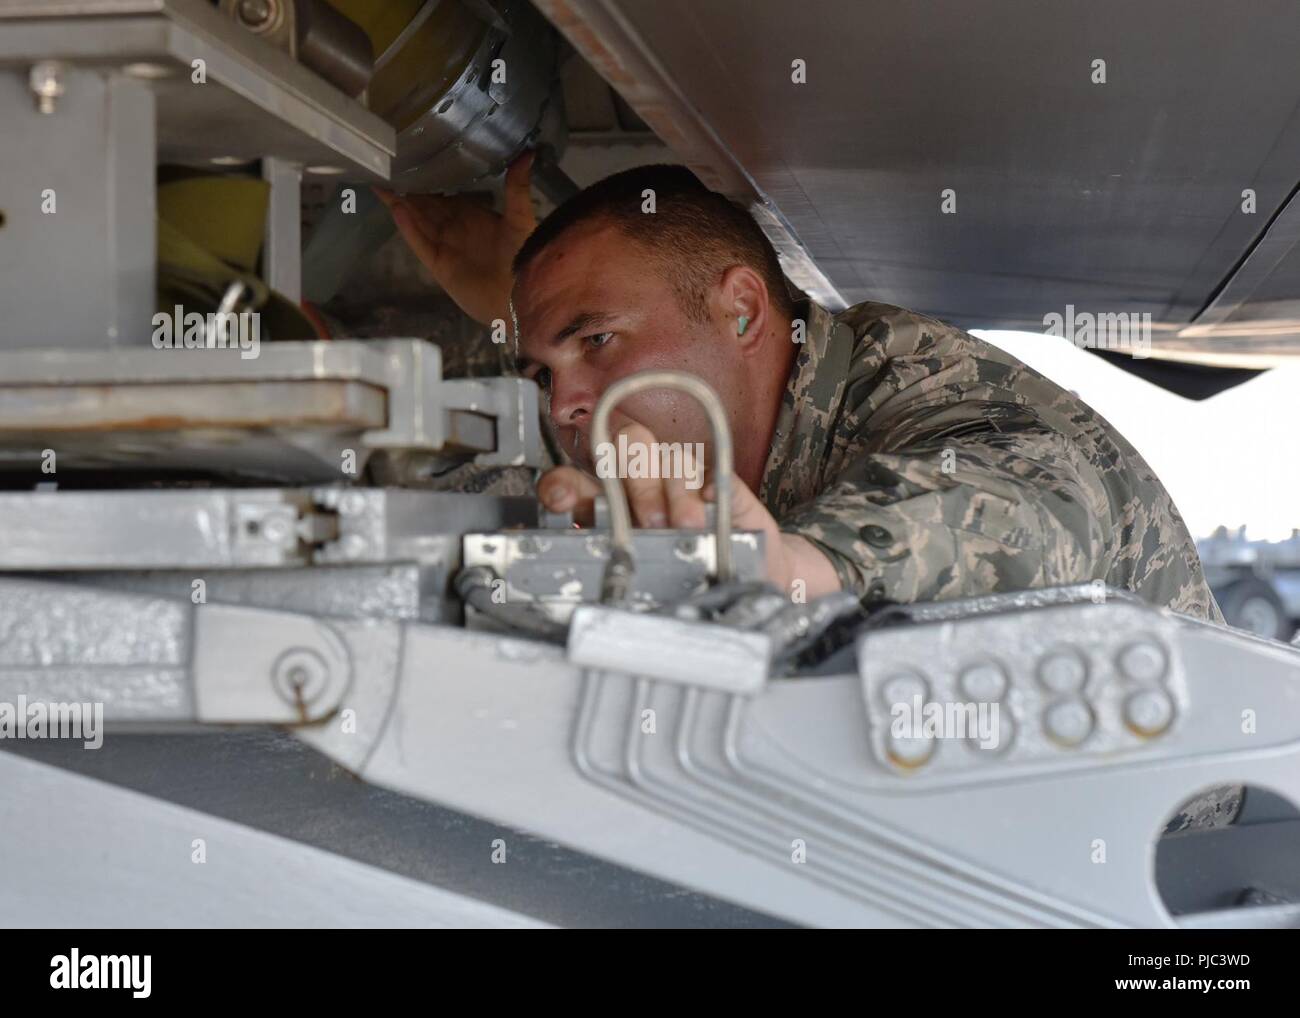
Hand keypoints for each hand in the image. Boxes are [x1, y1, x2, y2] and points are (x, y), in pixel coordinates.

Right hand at [375, 151, 536, 325]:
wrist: (521, 297)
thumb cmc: (524, 257)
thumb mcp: (520, 217)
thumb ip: (517, 187)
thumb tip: (527, 152)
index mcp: (472, 216)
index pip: (444, 194)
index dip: (428, 178)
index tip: (412, 157)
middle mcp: (455, 229)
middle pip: (425, 205)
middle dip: (407, 188)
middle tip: (386, 165)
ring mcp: (445, 247)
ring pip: (418, 221)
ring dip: (401, 203)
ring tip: (382, 182)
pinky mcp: (439, 265)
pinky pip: (421, 244)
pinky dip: (409, 228)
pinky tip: (396, 209)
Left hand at [536, 420, 840, 597]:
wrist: (750, 575)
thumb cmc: (688, 572)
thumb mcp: (645, 574)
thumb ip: (616, 562)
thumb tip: (594, 566)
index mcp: (610, 504)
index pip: (577, 479)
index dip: (565, 483)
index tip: (561, 498)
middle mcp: (641, 482)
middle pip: (624, 448)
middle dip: (633, 480)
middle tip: (648, 521)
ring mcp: (680, 478)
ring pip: (667, 456)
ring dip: (673, 490)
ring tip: (684, 524)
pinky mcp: (719, 481)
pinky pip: (710, 467)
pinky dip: (706, 483)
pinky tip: (708, 499)